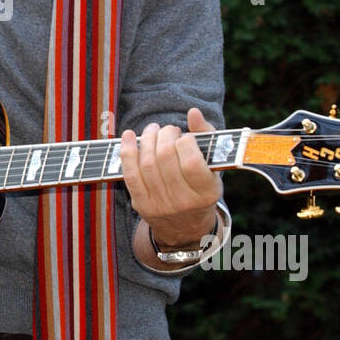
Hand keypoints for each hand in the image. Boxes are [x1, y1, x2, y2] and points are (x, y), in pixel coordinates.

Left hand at [120, 108, 222, 247]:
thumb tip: (193, 112)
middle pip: (166, 158)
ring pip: (147, 163)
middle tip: (168, 130)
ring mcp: (161, 205)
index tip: (185, 137)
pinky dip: (127, 151)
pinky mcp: (141, 204)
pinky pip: (130, 174)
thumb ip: (206, 136)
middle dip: (164, 135)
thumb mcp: (212, 165)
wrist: (186, 227)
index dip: (185, 142)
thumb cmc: (201, 186)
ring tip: (153, 130)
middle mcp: (184, 201)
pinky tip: (129, 136)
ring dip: (147, 139)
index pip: (192, 162)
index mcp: (206, 191)